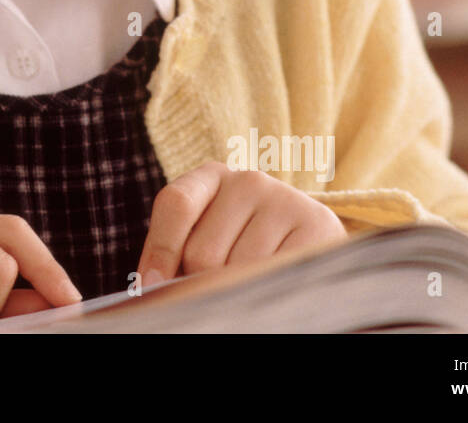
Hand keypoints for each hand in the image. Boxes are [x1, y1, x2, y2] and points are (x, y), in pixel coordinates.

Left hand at [135, 162, 347, 288]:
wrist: (307, 242)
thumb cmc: (240, 244)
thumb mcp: (205, 236)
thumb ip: (176, 251)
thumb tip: (150, 284)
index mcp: (211, 176)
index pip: (176, 204)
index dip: (160, 248)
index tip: (150, 283)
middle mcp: (249, 180)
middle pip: (202, 251)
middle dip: (201, 280)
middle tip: (216, 284)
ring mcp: (285, 200)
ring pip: (237, 271)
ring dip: (236, 290)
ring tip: (248, 282)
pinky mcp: (317, 226)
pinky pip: (272, 276)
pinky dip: (264, 291)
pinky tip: (270, 283)